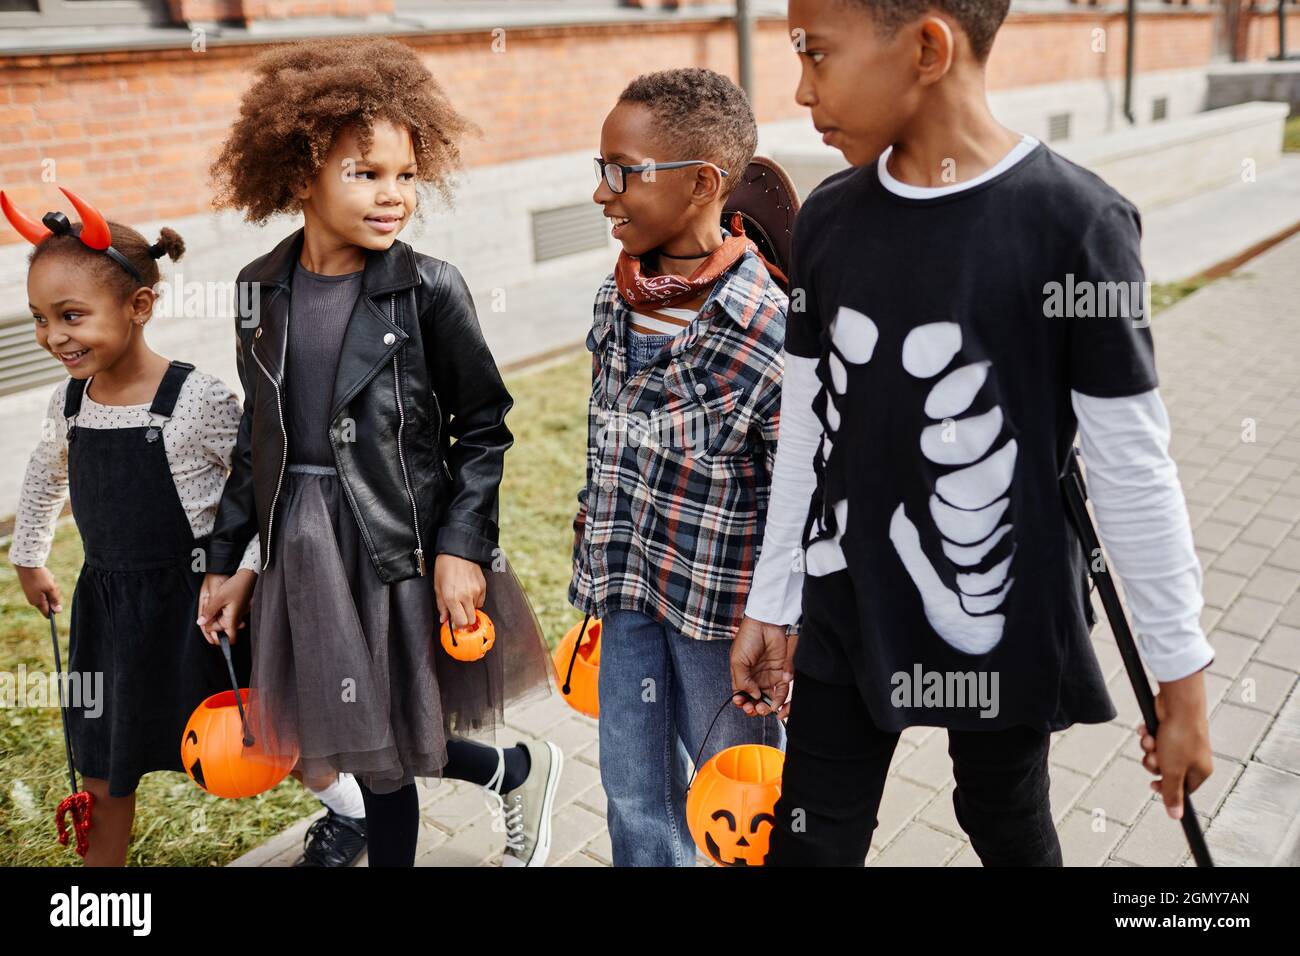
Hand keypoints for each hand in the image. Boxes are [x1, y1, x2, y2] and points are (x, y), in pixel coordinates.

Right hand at [15, 565, 61, 616]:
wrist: (27, 565)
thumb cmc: (40, 577)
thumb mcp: (51, 588)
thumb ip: (54, 600)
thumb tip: (58, 611)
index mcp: (37, 602)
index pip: (47, 613)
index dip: (54, 610)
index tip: (57, 601)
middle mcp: (33, 600)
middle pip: (49, 602)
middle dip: (54, 595)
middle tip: (53, 586)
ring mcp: (32, 593)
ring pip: (47, 594)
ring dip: (51, 587)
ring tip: (49, 579)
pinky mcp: (31, 588)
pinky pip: (43, 588)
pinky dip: (47, 583)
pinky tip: (46, 577)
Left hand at [197, 569, 256, 644]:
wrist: (248, 575)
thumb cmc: (236, 586)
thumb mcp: (219, 598)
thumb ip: (209, 612)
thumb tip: (200, 623)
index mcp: (233, 619)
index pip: (230, 639)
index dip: (220, 639)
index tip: (210, 631)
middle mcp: (236, 618)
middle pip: (222, 630)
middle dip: (212, 623)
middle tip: (206, 610)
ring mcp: (238, 613)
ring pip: (223, 621)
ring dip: (215, 616)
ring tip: (210, 603)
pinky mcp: (237, 608)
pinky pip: (226, 614)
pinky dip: (219, 611)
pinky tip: (216, 602)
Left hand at [434, 553, 485, 629]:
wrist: (458, 551)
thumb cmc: (444, 567)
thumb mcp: (438, 587)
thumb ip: (441, 606)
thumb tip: (444, 620)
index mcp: (452, 597)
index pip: (461, 622)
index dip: (457, 626)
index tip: (454, 623)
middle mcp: (466, 596)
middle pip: (471, 620)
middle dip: (464, 621)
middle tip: (458, 615)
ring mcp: (476, 591)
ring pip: (476, 611)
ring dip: (469, 609)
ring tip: (461, 599)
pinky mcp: (483, 586)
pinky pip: (481, 601)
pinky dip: (475, 601)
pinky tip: (468, 593)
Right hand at [730, 615, 793, 718]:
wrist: (765, 624)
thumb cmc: (747, 639)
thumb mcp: (737, 661)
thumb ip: (742, 681)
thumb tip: (753, 696)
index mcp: (742, 676)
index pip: (741, 695)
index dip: (742, 703)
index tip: (742, 703)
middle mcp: (755, 678)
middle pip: (755, 700)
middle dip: (754, 708)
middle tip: (754, 708)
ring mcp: (768, 676)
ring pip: (768, 699)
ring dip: (766, 707)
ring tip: (764, 708)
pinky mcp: (781, 673)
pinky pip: (782, 691)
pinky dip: (779, 699)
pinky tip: (774, 702)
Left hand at [1136, 671, 1212, 820]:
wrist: (1177, 703)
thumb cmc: (1180, 737)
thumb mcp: (1173, 770)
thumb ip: (1172, 793)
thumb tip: (1175, 816)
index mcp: (1200, 770)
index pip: (1183, 789)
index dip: (1166, 789)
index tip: (1152, 785)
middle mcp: (1192, 757)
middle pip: (1166, 771)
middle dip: (1154, 763)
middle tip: (1153, 756)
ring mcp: (1181, 742)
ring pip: (1157, 754)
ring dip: (1149, 748)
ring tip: (1150, 739)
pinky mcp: (1169, 729)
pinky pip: (1153, 739)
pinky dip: (1147, 735)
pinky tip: (1146, 729)